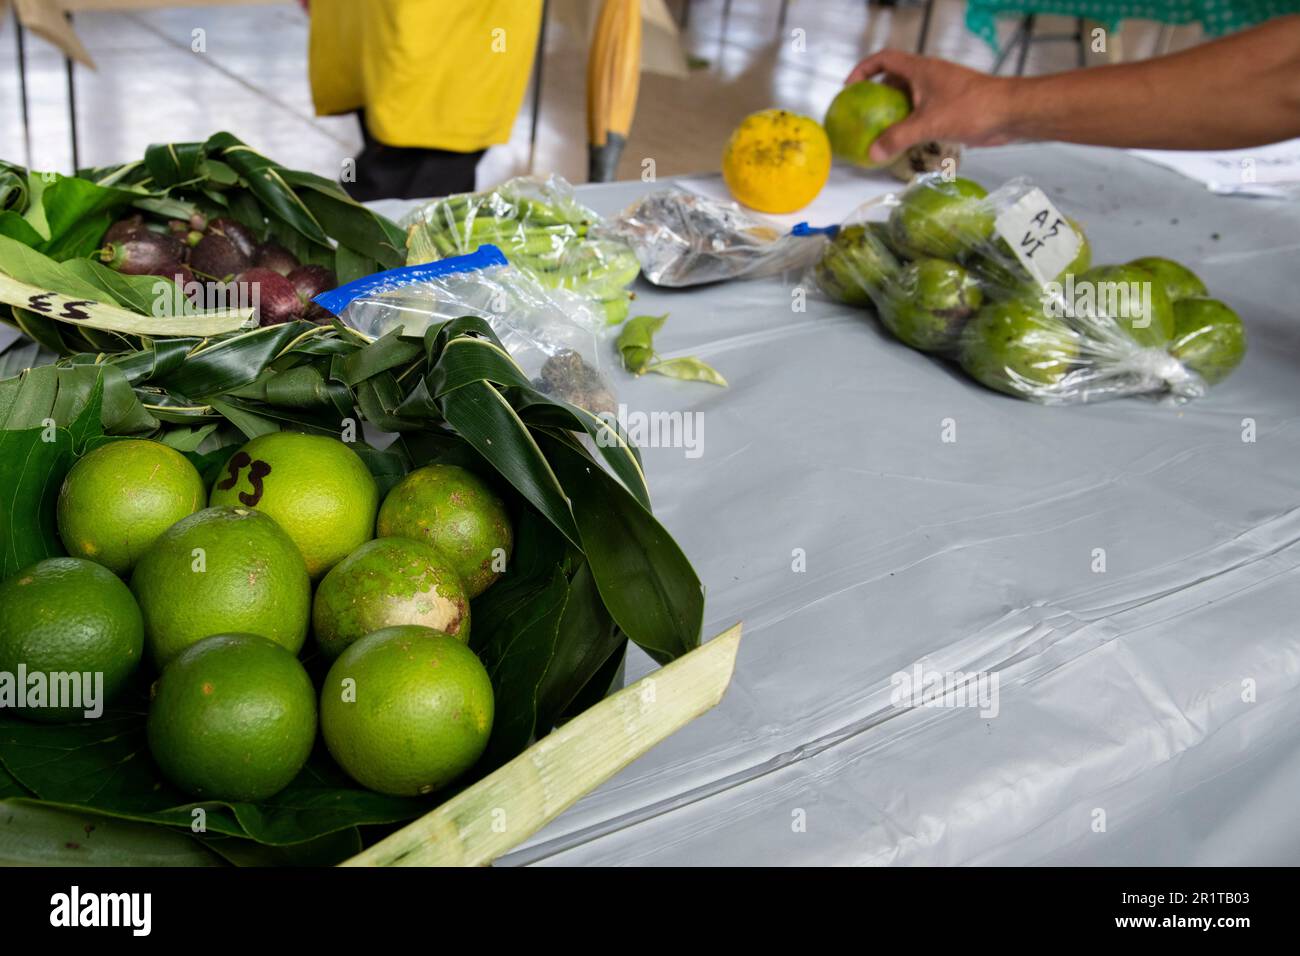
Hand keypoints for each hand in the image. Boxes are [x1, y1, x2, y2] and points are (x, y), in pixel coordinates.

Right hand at [846, 50, 1014, 161]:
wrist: (1010, 112)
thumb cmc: (972, 108)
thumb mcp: (928, 123)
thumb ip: (898, 138)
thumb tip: (873, 153)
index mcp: (920, 69)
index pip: (884, 59)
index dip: (863, 69)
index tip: (849, 88)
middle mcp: (928, 77)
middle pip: (894, 79)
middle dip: (876, 95)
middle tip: (862, 115)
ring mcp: (939, 92)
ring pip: (909, 98)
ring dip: (893, 113)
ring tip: (879, 133)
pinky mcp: (950, 107)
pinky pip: (921, 113)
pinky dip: (910, 124)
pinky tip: (904, 143)